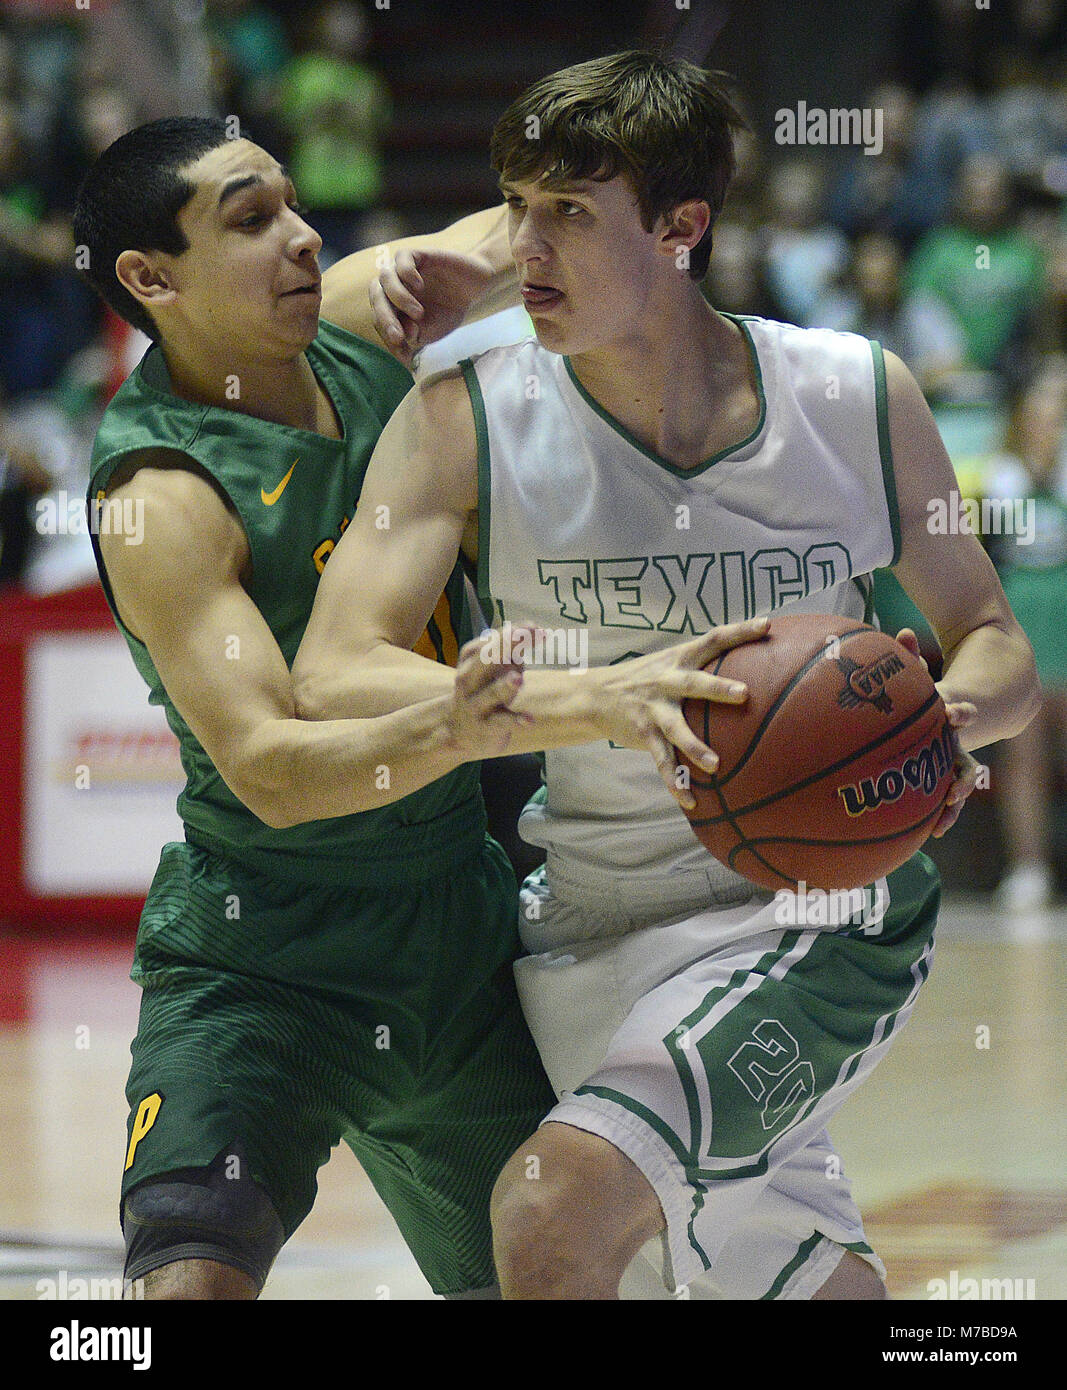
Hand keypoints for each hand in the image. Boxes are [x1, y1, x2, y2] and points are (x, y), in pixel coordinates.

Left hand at [369, 247, 495, 366]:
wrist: (474, 286)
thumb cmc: (450, 309)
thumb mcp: (432, 331)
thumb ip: (415, 336)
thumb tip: (403, 336)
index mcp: (393, 305)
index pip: (379, 319)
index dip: (388, 336)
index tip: (404, 351)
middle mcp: (393, 286)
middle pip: (377, 298)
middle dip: (385, 319)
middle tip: (399, 336)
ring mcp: (402, 269)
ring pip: (385, 278)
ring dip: (399, 299)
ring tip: (419, 313)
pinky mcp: (416, 255)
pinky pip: (401, 259)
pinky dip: (407, 274)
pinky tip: (420, 285)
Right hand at [444, 626, 535, 760]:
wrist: (459, 729)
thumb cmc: (484, 689)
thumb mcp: (495, 666)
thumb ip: (514, 649)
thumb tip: (537, 632)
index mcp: (471, 659)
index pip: (493, 640)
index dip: (516, 633)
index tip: (537, 629)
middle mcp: (469, 679)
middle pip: (485, 660)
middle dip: (505, 646)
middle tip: (523, 636)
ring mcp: (475, 703)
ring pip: (491, 693)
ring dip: (504, 686)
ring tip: (517, 678)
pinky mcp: (486, 726)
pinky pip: (501, 722)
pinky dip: (515, 721)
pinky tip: (529, 720)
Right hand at [594, 617, 770, 809]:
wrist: (594, 695)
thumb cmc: (644, 679)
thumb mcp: (668, 664)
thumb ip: (700, 668)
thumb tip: (747, 674)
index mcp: (678, 659)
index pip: (713, 639)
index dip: (740, 632)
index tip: (767, 625)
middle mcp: (666, 681)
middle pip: (695, 683)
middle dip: (718, 688)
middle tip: (744, 694)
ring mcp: (653, 708)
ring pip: (676, 729)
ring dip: (695, 747)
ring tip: (715, 765)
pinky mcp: (643, 733)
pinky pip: (662, 760)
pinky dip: (675, 782)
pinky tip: (690, 800)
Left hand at [895, 627, 979, 836]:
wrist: (966, 708)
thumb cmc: (931, 693)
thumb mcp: (921, 674)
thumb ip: (911, 656)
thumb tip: (903, 632)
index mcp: (950, 713)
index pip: (958, 710)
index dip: (959, 711)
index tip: (954, 713)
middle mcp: (957, 740)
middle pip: (964, 757)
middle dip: (962, 773)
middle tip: (956, 787)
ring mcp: (955, 760)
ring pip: (960, 783)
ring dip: (954, 800)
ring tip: (943, 820)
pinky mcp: (945, 776)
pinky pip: (945, 798)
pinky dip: (942, 813)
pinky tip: (933, 833)